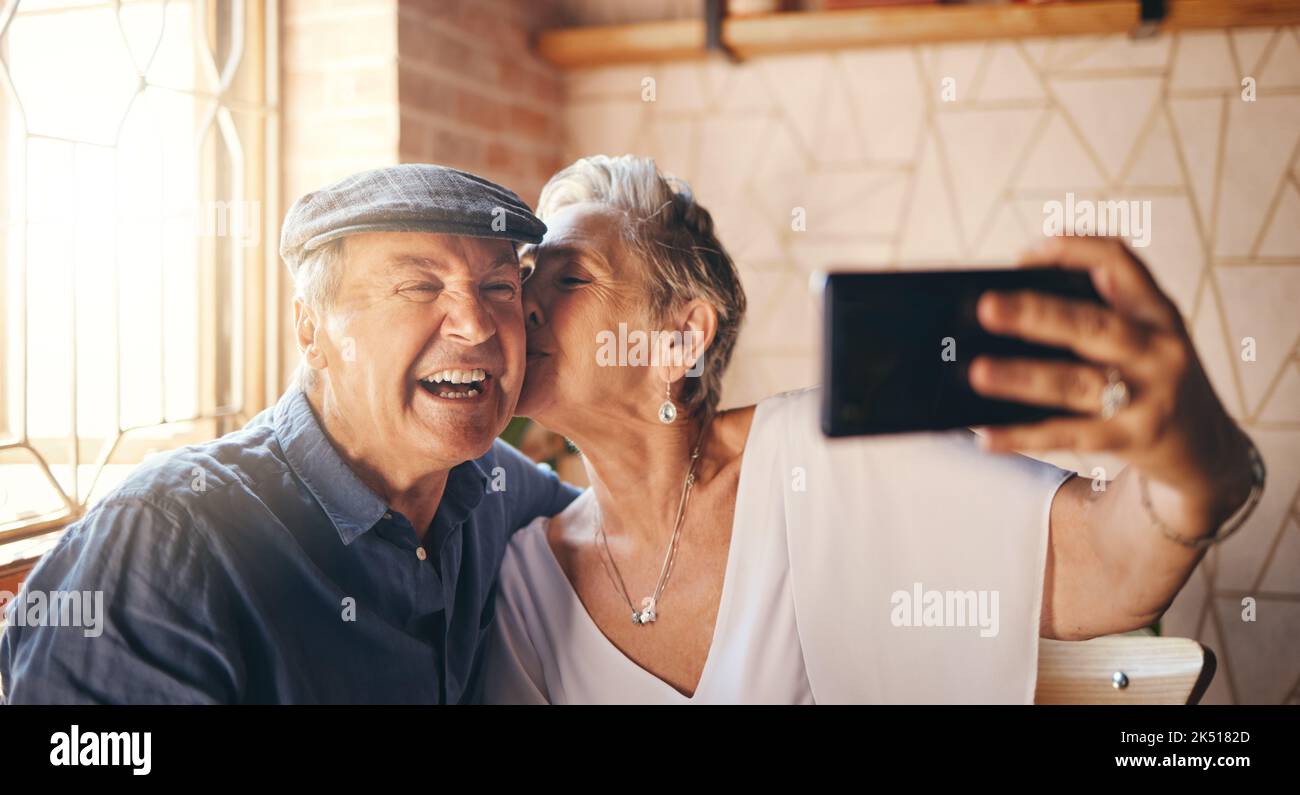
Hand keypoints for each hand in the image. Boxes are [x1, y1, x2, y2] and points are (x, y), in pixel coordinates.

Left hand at [969, 235, 1251, 520]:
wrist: (1209, 448)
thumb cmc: (1155, 379)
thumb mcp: (1146, 335)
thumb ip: (1100, 311)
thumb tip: (1017, 296)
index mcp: (1158, 312)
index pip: (1122, 263)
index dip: (1075, 250)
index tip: (1027, 252)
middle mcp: (1159, 350)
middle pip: (1094, 326)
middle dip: (1038, 314)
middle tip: (987, 306)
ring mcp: (1150, 397)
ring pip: (1078, 383)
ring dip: (1024, 377)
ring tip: (979, 372)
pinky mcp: (1135, 438)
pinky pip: (1070, 436)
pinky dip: (1025, 437)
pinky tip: (987, 437)